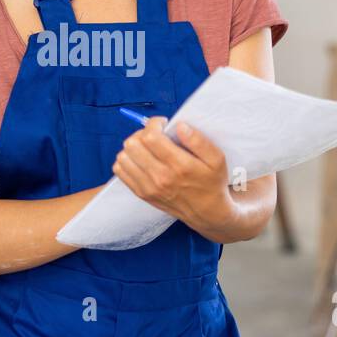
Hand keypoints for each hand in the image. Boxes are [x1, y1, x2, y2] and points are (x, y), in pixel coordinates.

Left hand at [111, 117, 235, 238]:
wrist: (207, 213)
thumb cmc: (212, 182)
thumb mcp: (216, 159)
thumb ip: (198, 141)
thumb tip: (179, 126)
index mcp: (179, 166)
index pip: (151, 137)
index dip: (153, 124)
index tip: (162, 124)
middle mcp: (160, 177)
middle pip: (133, 144)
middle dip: (142, 132)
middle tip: (154, 135)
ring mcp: (148, 187)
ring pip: (123, 156)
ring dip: (133, 146)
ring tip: (147, 147)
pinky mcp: (142, 193)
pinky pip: (120, 171)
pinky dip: (127, 160)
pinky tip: (141, 159)